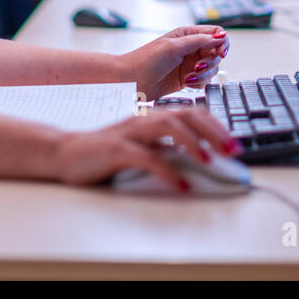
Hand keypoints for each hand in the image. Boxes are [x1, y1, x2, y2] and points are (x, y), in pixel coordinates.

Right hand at [52, 108, 240, 188]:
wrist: (64, 153)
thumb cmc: (104, 153)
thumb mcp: (141, 148)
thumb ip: (164, 149)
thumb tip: (197, 158)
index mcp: (151, 118)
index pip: (190, 113)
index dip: (215, 125)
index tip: (234, 143)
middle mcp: (143, 120)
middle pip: (184, 114)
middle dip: (213, 131)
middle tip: (233, 150)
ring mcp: (129, 132)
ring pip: (167, 127)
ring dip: (193, 143)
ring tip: (210, 161)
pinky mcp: (115, 149)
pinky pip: (146, 158)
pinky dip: (167, 171)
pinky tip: (181, 185)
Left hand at [123, 25, 228, 100]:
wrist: (132, 81)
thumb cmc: (146, 60)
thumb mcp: (174, 47)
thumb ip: (199, 41)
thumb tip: (220, 36)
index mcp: (187, 34)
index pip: (215, 32)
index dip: (222, 42)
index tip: (220, 53)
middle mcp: (191, 48)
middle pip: (217, 52)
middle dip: (211, 61)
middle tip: (198, 66)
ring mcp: (190, 64)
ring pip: (212, 68)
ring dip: (204, 74)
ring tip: (190, 77)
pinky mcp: (188, 78)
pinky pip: (204, 80)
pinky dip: (199, 83)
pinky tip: (187, 83)